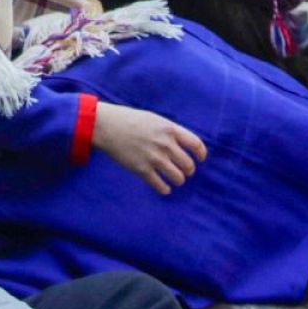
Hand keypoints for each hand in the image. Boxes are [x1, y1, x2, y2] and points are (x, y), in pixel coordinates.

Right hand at [91, 103, 206, 194]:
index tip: (200, 159)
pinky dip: (165, 189)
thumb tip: (183, 145)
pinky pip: (161, 186)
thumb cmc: (129, 120)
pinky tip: (163, 188)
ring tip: (174, 179)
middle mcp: (165, 144)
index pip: (196, 145)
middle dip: (188, 170)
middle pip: (188, 165)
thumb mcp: (154, 119)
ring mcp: (154, 158)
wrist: (106, 126)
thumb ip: (170, 131)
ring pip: (178, 178)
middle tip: (184, 171)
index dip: (201, 154)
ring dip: (178, 180)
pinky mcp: (142, 170)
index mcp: (170, 129)